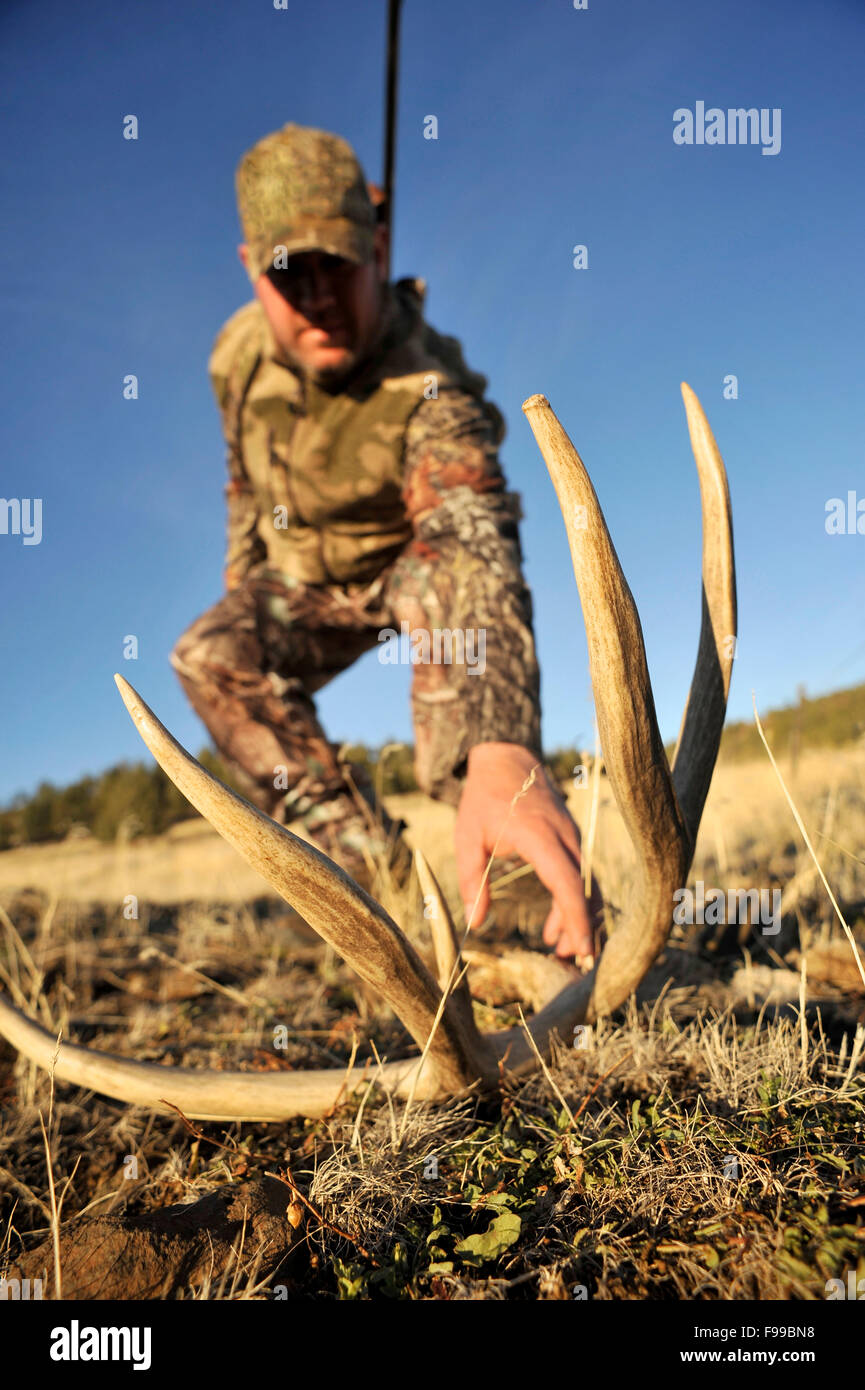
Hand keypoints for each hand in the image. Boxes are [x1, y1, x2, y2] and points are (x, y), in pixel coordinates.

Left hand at [455, 742, 603, 962]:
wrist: (506, 760)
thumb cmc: (483, 799)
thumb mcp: (467, 838)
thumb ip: (470, 880)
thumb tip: (475, 922)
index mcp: (539, 836)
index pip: (567, 882)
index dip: (575, 918)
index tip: (579, 948)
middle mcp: (565, 837)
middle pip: (584, 889)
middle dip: (581, 928)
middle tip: (570, 961)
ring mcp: (572, 836)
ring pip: (585, 884)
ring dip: (577, 918)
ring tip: (557, 948)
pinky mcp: (572, 839)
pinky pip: (580, 875)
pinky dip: (573, 902)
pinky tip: (555, 926)